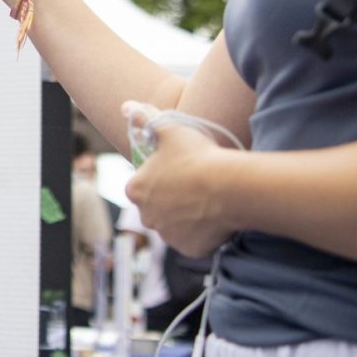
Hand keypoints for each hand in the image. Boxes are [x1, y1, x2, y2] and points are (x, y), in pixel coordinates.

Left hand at [122, 102, 236, 258]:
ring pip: (175, 225)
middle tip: (196, 185)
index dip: (162, 176)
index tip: (180, 170)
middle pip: (157, 207)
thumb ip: (146, 119)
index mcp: (135, 189)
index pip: (142, 184)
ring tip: (208, 199)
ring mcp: (168, 236)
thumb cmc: (197, 155)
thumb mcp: (170, 129)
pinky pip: (194, 241)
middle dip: (172, 199)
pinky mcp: (190, 250)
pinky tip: (215, 217)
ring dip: (187, 216)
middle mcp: (146, 216)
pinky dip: (202, 233)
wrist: (230, 186)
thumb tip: (126, 106)